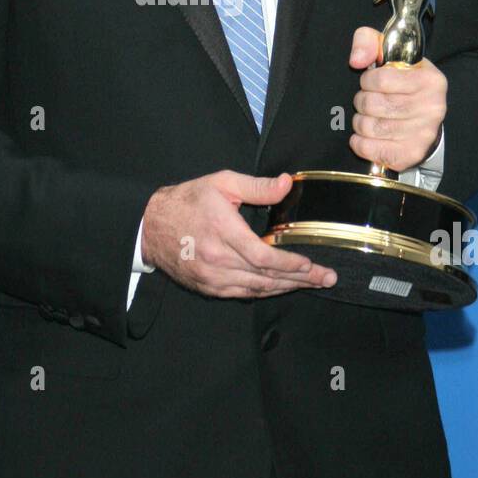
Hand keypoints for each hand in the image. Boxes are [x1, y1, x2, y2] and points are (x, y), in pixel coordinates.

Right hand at [140, 170, 337, 298]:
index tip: (312, 264)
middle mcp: (217, 260)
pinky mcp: (208, 287)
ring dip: (286, 288)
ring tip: (311, 284)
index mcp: (223, 231)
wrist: (150, 225)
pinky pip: (242, 294)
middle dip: (300, 279)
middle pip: (266, 277)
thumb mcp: (222, 183)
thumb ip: (256, 186)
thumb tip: (286, 184)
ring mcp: (212, 277)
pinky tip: (280, 287)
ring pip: (257, 289)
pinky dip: (264, 292)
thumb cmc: (187, 201)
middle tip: (326, 279)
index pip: (263, 257)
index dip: (290, 264)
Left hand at [348, 26, 445, 171]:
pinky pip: (373, 151)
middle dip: (361, 102)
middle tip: (367, 101)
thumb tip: (356, 61)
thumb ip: (368, 42)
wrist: (422, 114)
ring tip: (367, 117)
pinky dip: (360, 143)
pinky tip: (364, 136)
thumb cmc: (401, 80)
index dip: (367, 80)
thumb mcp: (388, 52)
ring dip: (360, 122)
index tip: (371, 81)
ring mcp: (424, 133)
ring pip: (371, 128)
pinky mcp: (412, 154)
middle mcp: (433, 107)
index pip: (381, 79)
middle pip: (374, 105)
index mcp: (431, 80)